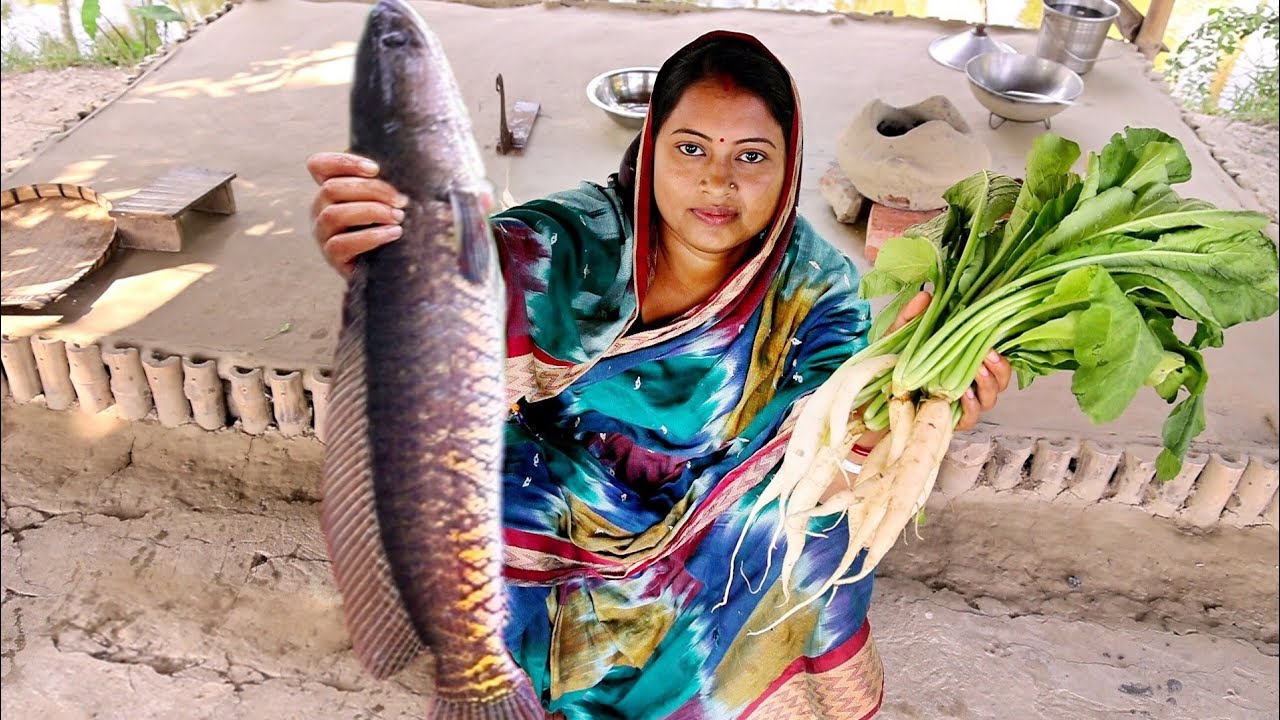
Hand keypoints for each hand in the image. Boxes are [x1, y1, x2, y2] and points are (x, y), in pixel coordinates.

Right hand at [307, 151, 408, 277]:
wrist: (392, 267)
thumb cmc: (390, 225)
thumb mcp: (386, 200)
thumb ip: (384, 184)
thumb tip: (405, 171)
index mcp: (330, 190)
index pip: (318, 166)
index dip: (342, 162)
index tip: (376, 168)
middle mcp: (320, 209)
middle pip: (332, 188)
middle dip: (371, 190)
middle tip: (401, 200)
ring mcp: (323, 234)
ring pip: (334, 214)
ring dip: (371, 212)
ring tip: (398, 217)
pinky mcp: (332, 257)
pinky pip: (342, 244)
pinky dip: (371, 236)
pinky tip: (394, 233)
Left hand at [886, 291, 1011, 431]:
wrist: (870, 396)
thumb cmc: (890, 365)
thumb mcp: (899, 336)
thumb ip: (912, 316)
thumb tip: (926, 295)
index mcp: (962, 361)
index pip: (994, 357)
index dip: (1001, 348)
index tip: (995, 336)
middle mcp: (967, 383)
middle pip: (1000, 380)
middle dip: (1000, 367)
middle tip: (989, 354)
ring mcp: (960, 404)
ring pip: (990, 398)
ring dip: (988, 383)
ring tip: (977, 369)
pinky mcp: (950, 421)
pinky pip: (971, 418)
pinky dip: (971, 406)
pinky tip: (965, 394)